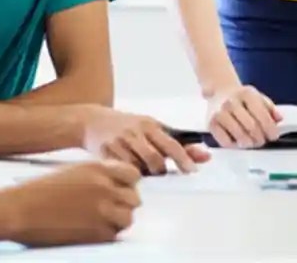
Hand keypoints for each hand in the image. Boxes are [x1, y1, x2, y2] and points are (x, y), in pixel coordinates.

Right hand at [10, 160, 141, 246]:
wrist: (19, 209)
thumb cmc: (41, 191)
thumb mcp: (74, 172)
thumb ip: (99, 176)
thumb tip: (118, 187)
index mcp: (98, 169)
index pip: (133, 175)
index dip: (128, 184)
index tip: (119, 191)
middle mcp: (105, 187)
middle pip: (134, 198)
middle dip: (123, 204)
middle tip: (109, 210)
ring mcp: (102, 210)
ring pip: (128, 218)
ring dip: (117, 220)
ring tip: (99, 222)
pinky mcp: (96, 232)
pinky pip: (113, 235)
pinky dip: (104, 234)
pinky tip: (87, 230)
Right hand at [80, 107, 211, 174]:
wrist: (92, 120)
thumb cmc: (127, 126)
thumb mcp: (151, 128)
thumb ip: (177, 142)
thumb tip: (204, 156)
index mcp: (149, 125)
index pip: (171, 144)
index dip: (183, 159)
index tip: (192, 171)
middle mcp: (135, 133)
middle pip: (156, 159)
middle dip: (162, 171)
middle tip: (162, 174)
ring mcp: (119, 143)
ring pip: (139, 168)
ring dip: (145, 174)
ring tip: (144, 171)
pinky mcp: (105, 154)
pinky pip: (122, 171)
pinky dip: (129, 176)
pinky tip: (128, 173)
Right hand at [206, 85, 281, 147]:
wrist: (219, 91)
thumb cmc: (240, 97)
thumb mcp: (257, 97)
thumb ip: (270, 108)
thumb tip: (278, 119)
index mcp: (246, 94)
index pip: (262, 114)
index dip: (270, 129)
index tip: (273, 136)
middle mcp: (231, 102)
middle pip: (252, 127)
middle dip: (261, 138)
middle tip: (262, 140)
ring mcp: (220, 113)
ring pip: (239, 135)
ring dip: (249, 143)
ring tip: (252, 142)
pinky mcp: (211, 123)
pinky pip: (226, 141)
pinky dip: (235, 145)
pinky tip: (238, 141)